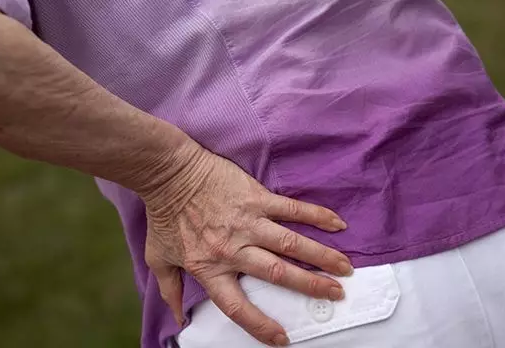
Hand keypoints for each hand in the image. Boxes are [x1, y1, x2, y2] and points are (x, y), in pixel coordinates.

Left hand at [141, 144, 352, 345]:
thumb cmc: (163, 215)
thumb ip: (169, 290)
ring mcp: (248, 222)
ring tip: (345, 268)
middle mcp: (233, 249)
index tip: (282, 338)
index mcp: (210, 268)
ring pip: (292, 244)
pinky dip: (317, 216)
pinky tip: (337, 225)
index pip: (237, 306)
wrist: (168, 172)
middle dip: (311, 287)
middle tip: (336, 295)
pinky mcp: (257, 198)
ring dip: (322, 257)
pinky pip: (292, 209)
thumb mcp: (159, 258)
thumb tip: (178, 318)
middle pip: (278, 273)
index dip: (260, 326)